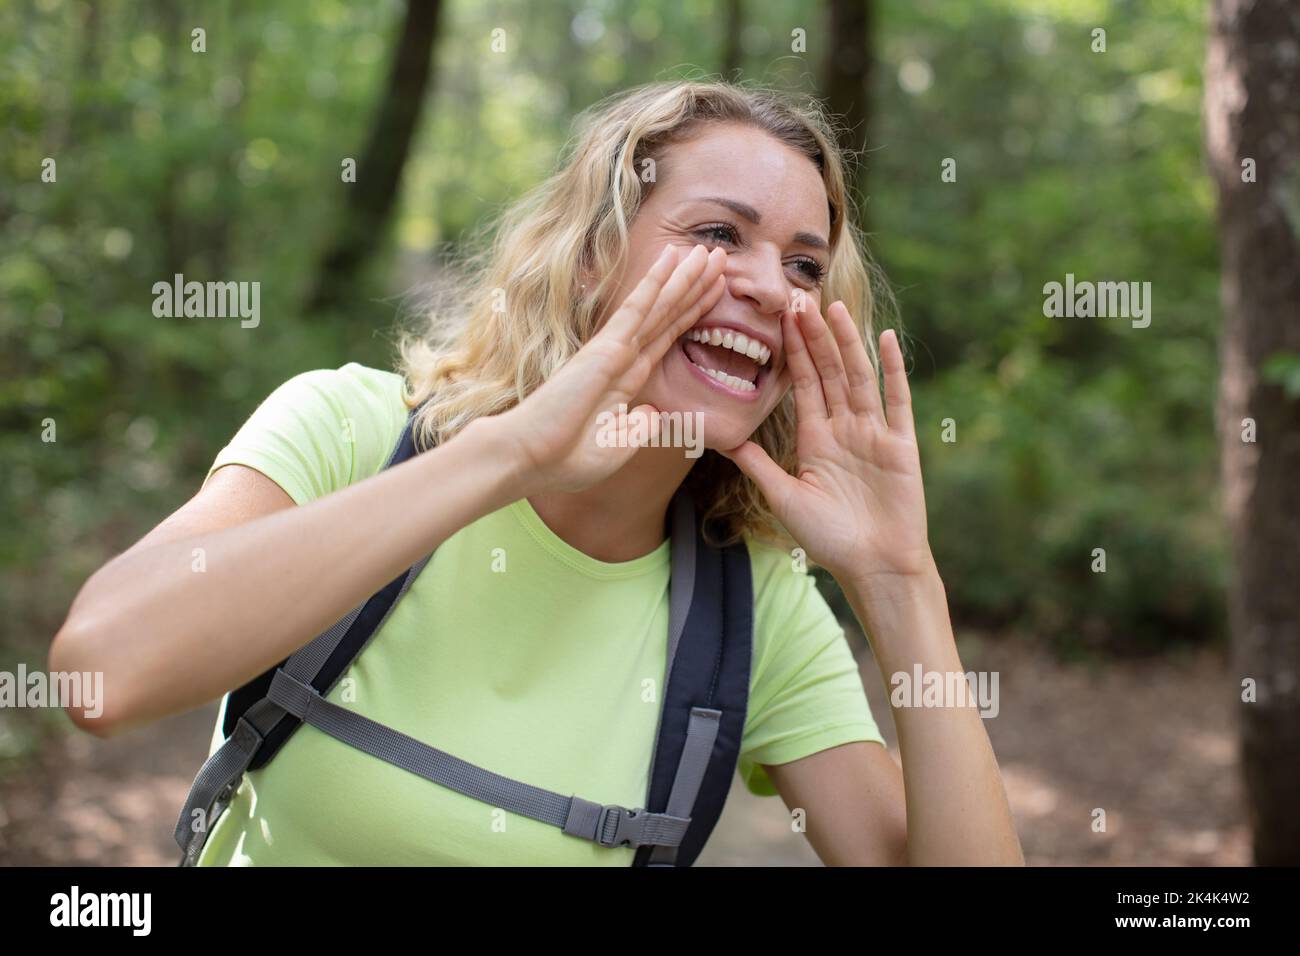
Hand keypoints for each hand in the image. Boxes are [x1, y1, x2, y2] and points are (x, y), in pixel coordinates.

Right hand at [491, 243, 726, 494]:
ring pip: (658, 305)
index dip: (693, 311)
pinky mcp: (603, 348)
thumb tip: (654, 412)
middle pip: (668, 313)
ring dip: (686, 276)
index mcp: (626, 380)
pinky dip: (655, 282)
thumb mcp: (616, 447)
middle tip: (722, 256)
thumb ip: (639, 427)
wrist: (529, 459)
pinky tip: (672, 257)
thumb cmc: (564, 459)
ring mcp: (613, 349)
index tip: (716, 290)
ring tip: (712, 251)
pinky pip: (636, 309)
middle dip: (696, 285)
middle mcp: (622, 358)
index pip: (667, 336)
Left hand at [719, 299, 934, 589]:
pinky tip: (885, 339)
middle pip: (827, 371)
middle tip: (799, 297)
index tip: (780, 318)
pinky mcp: (900, 443)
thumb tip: (723, 439)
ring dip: (845, 342)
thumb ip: (759, 465)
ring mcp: (873, 432)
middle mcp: (844, 428)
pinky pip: (896, 400)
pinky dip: (892, 370)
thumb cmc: (829, 538)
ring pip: (856, 377)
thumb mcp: (783, 496)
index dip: (792, 351)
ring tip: (832, 307)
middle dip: (813, 336)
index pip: (802, 384)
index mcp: (815, 438)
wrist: (873, 565)